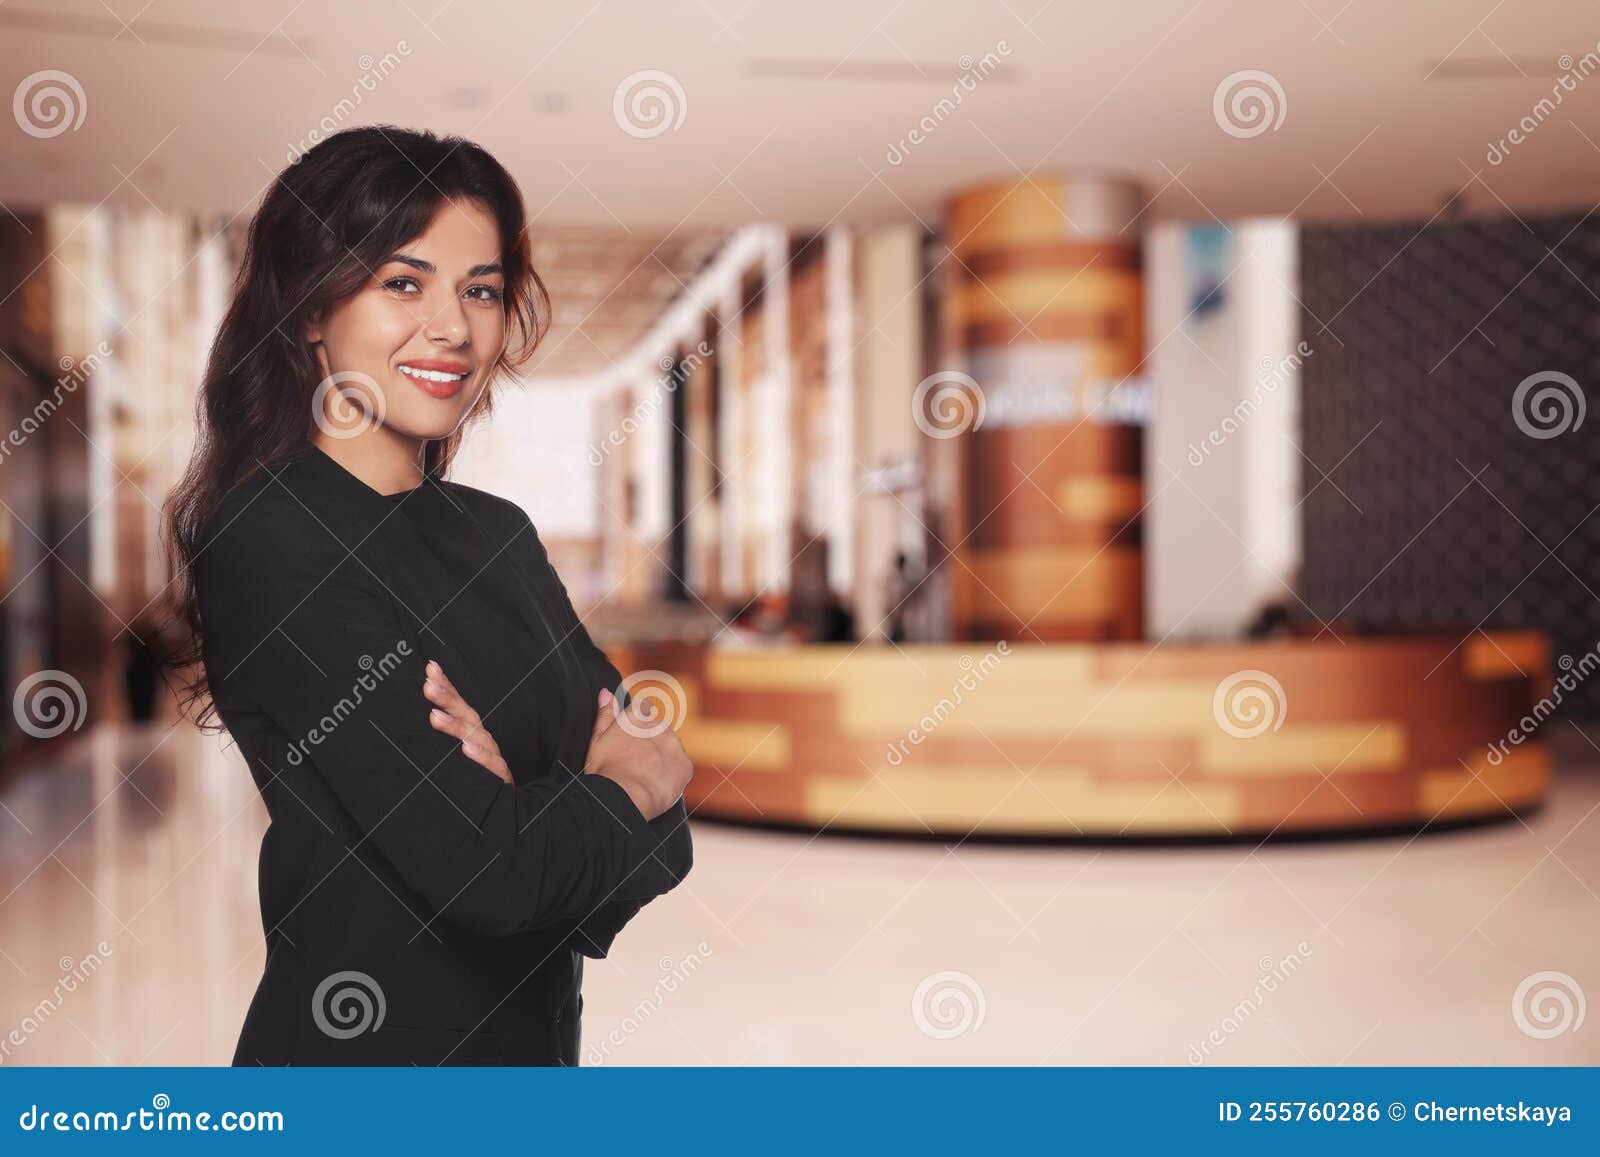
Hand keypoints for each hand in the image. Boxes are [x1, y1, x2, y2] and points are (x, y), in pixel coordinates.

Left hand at [423, 659, 511, 783]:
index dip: (446, 687)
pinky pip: (492, 767)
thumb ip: (444, 737)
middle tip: (428, 687)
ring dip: (457, 726)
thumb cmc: (474, 781)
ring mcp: (492, 759)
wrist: (504, 814)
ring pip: (477, 738)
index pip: (458, 706)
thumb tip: (421, 717)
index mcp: (472, 733)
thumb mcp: (455, 758)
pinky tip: (467, 750)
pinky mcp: (500, 780)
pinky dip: (481, 757)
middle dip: (448, 699)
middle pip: (467, 716)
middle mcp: (482, 742)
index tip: (430, 669)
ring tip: (435, 716)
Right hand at [582, 688, 692, 820]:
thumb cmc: (606, 771)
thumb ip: (605, 714)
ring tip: (645, 774)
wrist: (624, 799)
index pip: (643, 707)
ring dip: (662, 755)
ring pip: (671, 746)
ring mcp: (674, 745)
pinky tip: (657, 782)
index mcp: (637, 717)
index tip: (631, 738)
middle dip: (650, 740)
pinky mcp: (685, 765)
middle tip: (635, 761)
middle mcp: (659, 726)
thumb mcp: (598, 740)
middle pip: (658, 728)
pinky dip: (672, 773)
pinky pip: (681, 766)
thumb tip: (606, 692)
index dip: (637, 722)